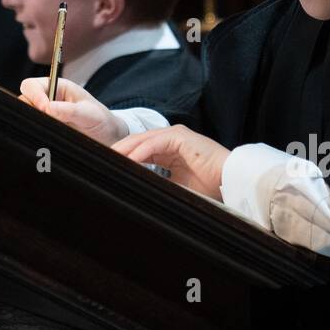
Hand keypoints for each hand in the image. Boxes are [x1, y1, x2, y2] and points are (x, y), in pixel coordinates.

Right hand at [19, 76, 126, 145]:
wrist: (108, 138)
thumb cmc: (100, 120)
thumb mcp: (90, 114)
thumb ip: (71, 110)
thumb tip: (48, 108)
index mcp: (56, 87)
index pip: (31, 85)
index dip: (34, 95)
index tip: (45, 108)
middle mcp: (46, 100)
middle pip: (23, 101)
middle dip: (31, 112)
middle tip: (49, 123)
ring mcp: (43, 116)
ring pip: (25, 118)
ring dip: (35, 125)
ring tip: (54, 132)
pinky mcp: (44, 130)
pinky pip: (31, 131)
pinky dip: (36, 136)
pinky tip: (50, 140)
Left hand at [111, 125, 230, 199]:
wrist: (231, 180)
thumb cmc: (210, 186)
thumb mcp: (177, 187)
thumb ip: (159, 185)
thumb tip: (139, 194)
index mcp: (167, 150)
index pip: (138, 151)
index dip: (122, 158)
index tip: (106, 169)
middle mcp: (169, 139)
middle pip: (136, 143)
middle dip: (118, 152)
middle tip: (98, 162)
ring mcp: (174, 135)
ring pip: (142, 140)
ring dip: (125, 151)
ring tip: (108, 160)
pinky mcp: (180, 136)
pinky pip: (155, 143)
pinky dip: (141, 152)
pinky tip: (129, 160)